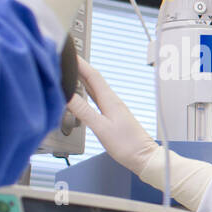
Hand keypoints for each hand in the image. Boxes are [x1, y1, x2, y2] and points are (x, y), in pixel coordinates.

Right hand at [67, 57, 157, 175]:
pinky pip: (97, 98)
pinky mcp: (113, 116)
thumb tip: (68, 97)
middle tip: (67, 59)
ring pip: (95, 88)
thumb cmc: (127, 146)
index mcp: (110, 100)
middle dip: (80, 68)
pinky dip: (88, 92)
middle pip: (94, 79)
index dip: (80, 63)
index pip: (93, 76)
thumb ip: (84, 112)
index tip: (70, 53)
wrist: (144, 157)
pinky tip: (84, 95)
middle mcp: (112, 101)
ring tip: (71, 72)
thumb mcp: (101, 128)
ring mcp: (113, 108)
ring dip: (83, 79)